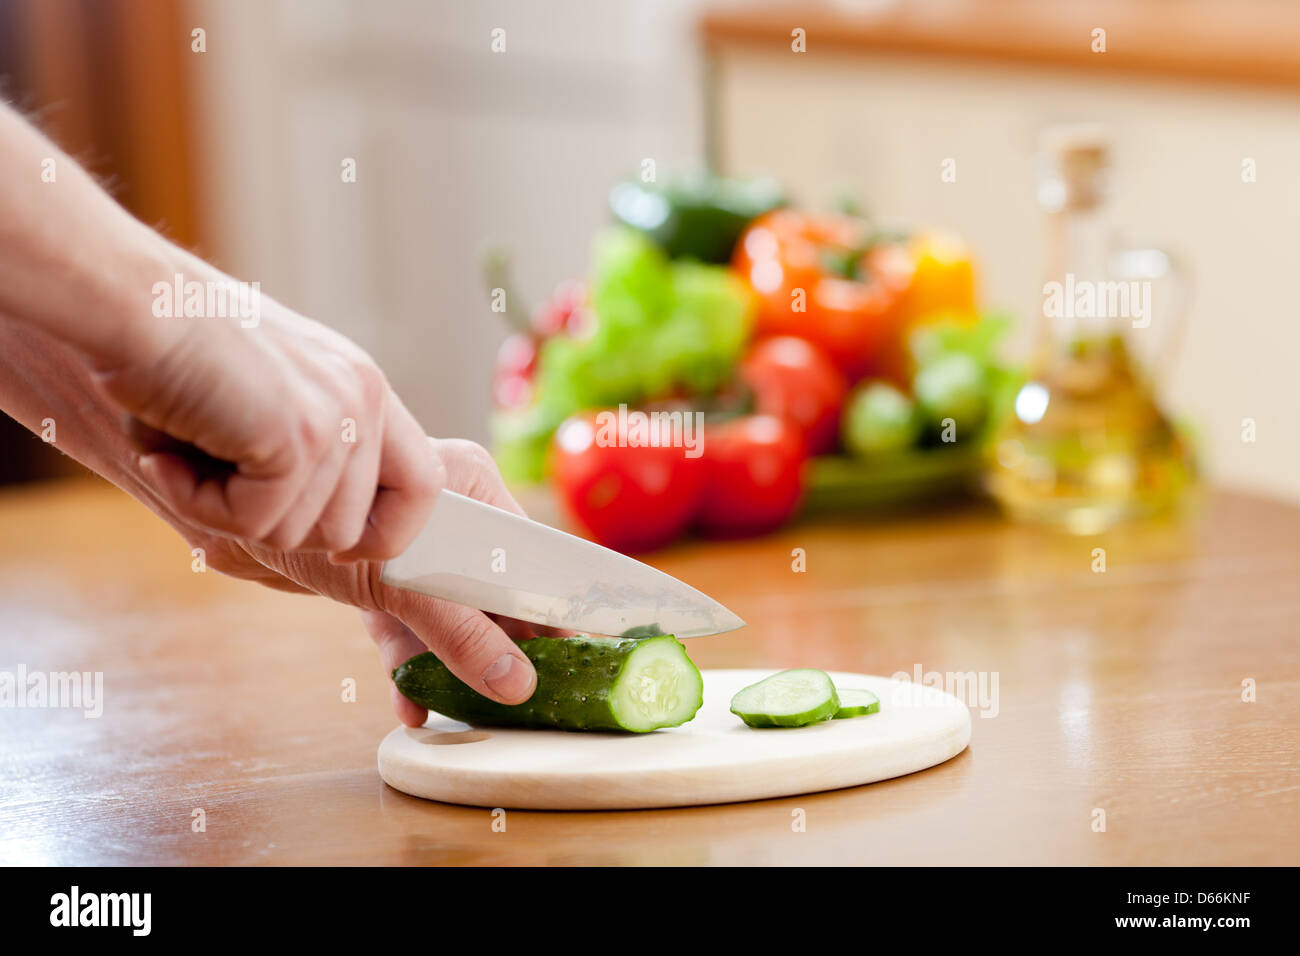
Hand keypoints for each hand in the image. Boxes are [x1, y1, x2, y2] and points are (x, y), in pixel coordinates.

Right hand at [93, 278, 441, 563]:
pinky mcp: (299, 437)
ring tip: (184, 452)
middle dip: (276, 525)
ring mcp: (338, 418)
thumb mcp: (265, 398)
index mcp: (363, 388)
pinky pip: (256, 525)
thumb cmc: (175, 349)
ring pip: (297, 535)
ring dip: (227, 512)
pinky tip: (168, 455)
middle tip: (212, 479)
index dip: (385, 531)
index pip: (423, 484)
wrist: (131, 302)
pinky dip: (199, 505)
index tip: (339, 549)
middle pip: (349, 531)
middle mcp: (363, 399)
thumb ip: (306, 453)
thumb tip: (327, 539)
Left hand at [165, 437, 544, 723]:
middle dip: (503, 643)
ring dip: (452, 660)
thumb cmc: (307, 516)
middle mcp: (446, 505)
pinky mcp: (375, 569)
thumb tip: (517, 685)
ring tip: (473, 708)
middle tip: (528, 692)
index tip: (581, 652)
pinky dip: (407, 658)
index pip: (532, 551)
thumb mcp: (396, 584)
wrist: (211, 495)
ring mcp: (410, 539)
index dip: (555, 604)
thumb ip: (459, 632)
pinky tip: (413, 702)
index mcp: (468, 482)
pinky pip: (407, 617)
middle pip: (494, 584)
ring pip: (450, 607)